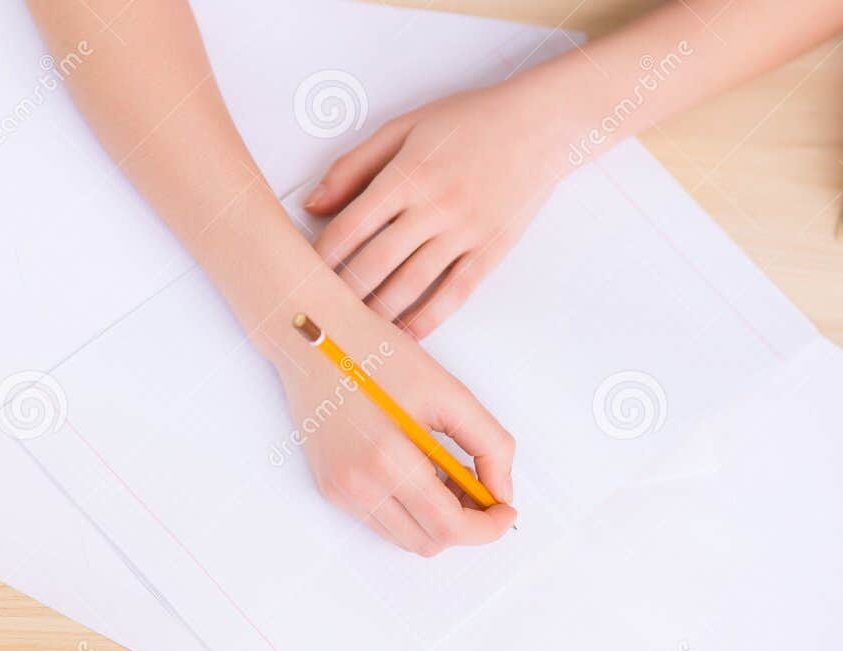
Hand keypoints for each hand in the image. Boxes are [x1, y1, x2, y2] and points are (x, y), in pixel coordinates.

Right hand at [267, 286, 516, 555]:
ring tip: (451, 478)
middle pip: (429, 542)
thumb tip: (501, 491)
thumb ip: (488, 443)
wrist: (314, 338)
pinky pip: (383, 522)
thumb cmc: (379, 355)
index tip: (506, 510)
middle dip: (466, 526)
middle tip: (483, 490)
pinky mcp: (331, 489)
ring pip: (406, 539)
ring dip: (438, 521)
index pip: (448, 526)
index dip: (487, 528)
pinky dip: (411, 511)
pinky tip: (421, 475)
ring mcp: (340, 491)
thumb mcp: (449, 391)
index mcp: (387, 459)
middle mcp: (357, 485)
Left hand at [304, 83, 565, 337]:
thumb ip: (355, 165)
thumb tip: (314, 205)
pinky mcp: (490, 251)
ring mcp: (464, 232)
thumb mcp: (405, 127)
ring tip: (354, 330)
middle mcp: (434, 206)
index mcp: (407, 174)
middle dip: (343, 292)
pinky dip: (427, 320)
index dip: (323, 256)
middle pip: (376, 262)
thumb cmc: (469, 121)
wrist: (539, 126)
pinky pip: (454, 294)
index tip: (303, 275)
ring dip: (378, 312)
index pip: (351, 225)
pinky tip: (405, 335)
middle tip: (321, 313)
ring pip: (411, 285)